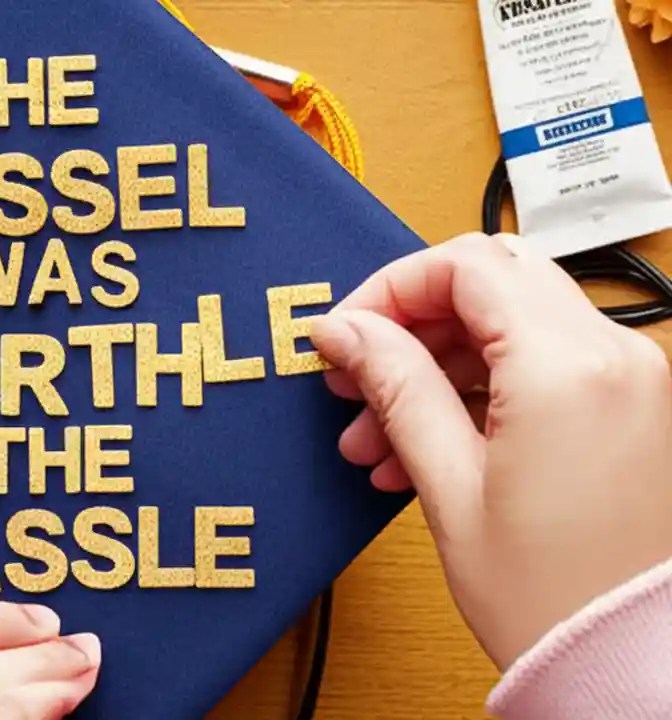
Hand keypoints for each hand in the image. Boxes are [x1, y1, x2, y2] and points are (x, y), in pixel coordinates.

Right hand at [311, 233, 671, 669]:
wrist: (630, 663)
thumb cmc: (553, 598)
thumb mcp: (448, 485)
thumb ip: (395, 385)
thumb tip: (347, 331)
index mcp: (568, 368)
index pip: (466, 267)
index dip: (389, 288)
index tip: (345, 332)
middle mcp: (617, 357)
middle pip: (493, 284)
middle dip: (414, 321)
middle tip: (359, 372)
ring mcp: (635, 381)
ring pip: (515, 325)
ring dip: (440, 363)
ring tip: (380, 435)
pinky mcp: (635, 408)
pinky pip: (546, 366)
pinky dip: (484, 388)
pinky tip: (428, 445)